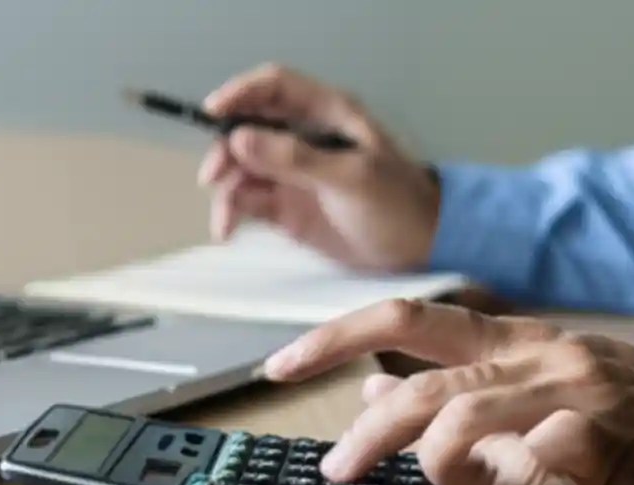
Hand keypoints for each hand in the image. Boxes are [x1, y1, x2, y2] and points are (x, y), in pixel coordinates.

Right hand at [197, 64, 441, 272]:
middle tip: (213, 178)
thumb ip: (295, 158)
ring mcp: (290, 173)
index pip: (274, 87)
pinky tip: (227, 231)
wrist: (420, 248)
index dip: (240, 93)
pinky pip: (244, 201)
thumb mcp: (351, 176)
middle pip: (246, 129)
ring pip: (239, 168)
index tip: (213, 113)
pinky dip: (230, 213)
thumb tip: (239, 140)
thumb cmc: (397, 203)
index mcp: (326, 115)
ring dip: (225, 188)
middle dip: (224, 150)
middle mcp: (301, 138)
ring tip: (225, 221)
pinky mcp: (283, 207)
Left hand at [263, 299, 633, 484]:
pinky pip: (542, 453)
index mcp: (508, 339)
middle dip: (367, 430)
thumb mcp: (522, 386)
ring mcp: (575, 393)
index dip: (334, 337)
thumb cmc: (614, 410)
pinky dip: (511, 473)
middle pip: (424, 383)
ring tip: (444, 484)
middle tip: (336, 467)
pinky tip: (519, 481)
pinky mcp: (610, 439)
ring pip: (465, 418)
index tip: (279, 364)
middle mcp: (536, 354)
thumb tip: (371, 388)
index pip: (404, 318)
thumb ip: (447, 387)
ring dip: (435, 462)